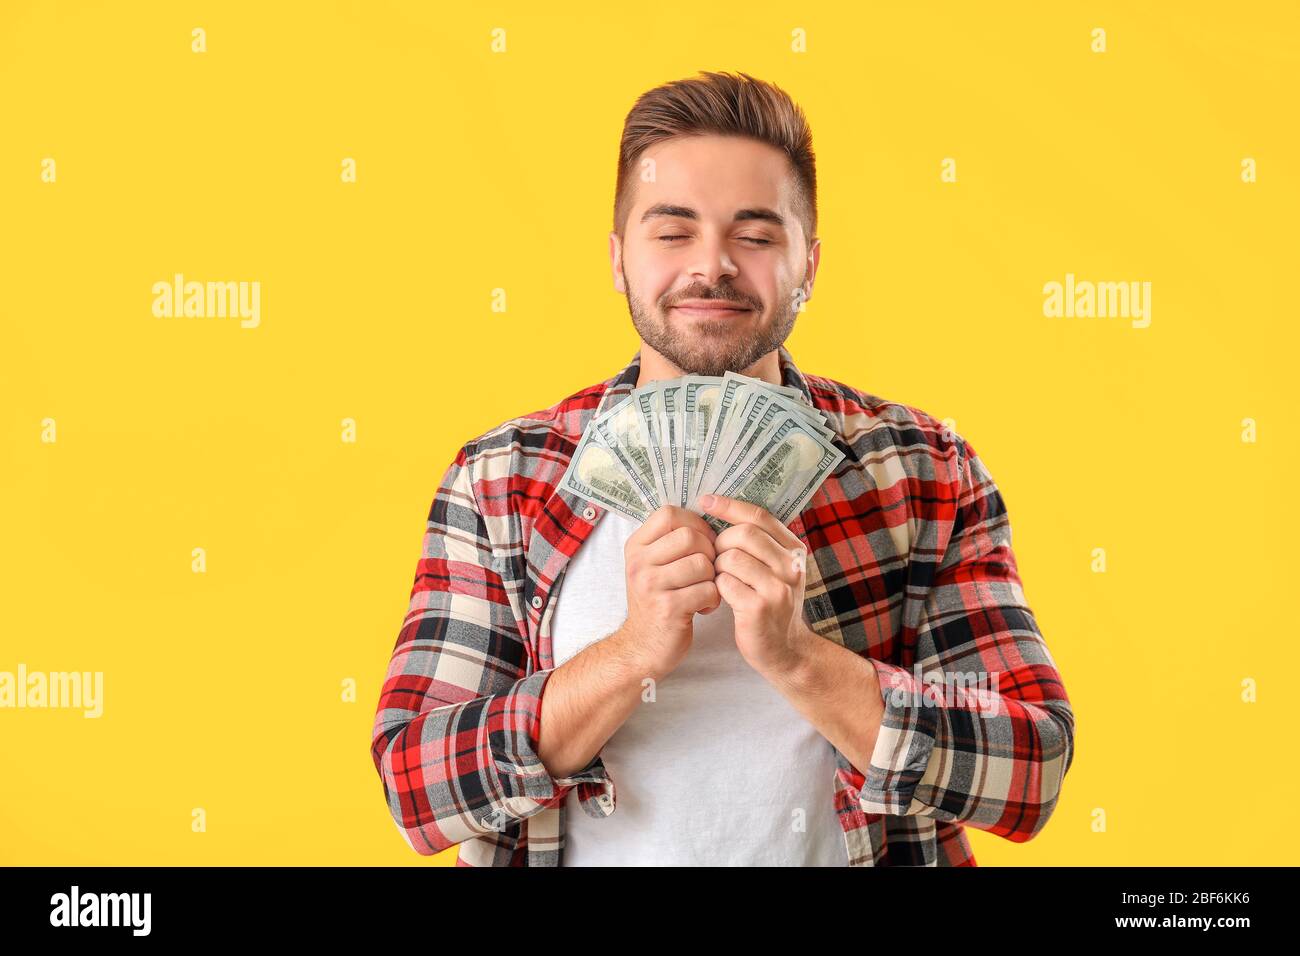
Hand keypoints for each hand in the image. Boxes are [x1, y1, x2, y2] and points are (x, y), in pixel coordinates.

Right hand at [617, 505, 721, 680]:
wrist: (642, 647)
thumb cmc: (657, 601)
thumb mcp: (651, 565)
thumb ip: (670, 541)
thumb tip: (707, 513)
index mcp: (635, 546)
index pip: (669, 514)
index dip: (695, 523)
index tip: (703, 541)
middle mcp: (638, 563)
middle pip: (690, 537)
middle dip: (709, 552)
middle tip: (708, 571)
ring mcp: (651, 585)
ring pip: (702, 563)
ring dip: (713, 577)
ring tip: (705, 589)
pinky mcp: (668, 608)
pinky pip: (707, 590)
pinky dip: (713, 599)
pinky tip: (703, 607)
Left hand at [698, 493, 813, 675]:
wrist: (785, 650)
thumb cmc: (770, 604)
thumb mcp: (775, 569)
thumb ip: (758, 543)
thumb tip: (719, 507)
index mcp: (795, 550)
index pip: (759, 516)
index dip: (729, 506)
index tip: (705, 500)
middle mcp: (791, 566)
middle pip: (743, 534)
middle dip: (720, 543)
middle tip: (716, 559)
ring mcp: (778, 587)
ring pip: (730, 558)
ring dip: (717, 567)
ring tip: (720, 579)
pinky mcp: (759, 608)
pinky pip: (724, 584)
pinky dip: (716, 588)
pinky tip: (722, 597)